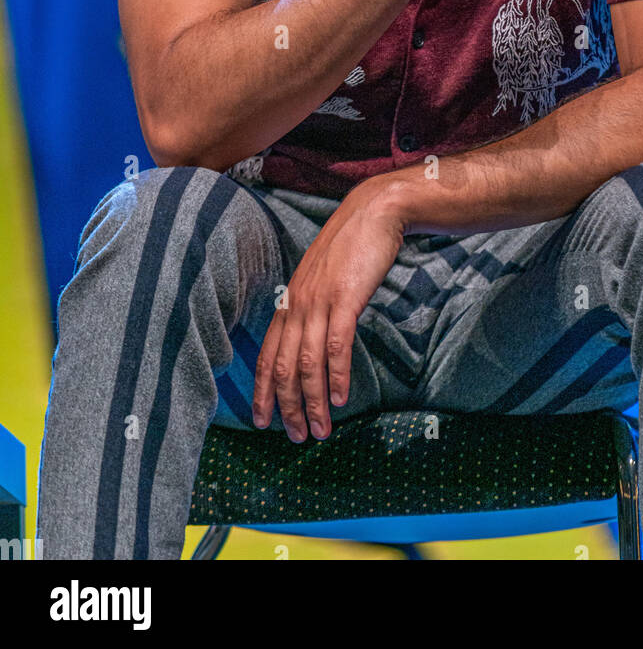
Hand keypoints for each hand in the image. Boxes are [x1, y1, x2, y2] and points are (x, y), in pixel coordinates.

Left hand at [252, 176, 405, 441]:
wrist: (374, 211)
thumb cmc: (352, 245)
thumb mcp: (323, 277)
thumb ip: (314, 306)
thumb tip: (314, 339)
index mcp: (290, 300)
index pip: (267, 354)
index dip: (262, 390)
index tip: (262, 421)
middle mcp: (297, 303)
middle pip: (284, 366)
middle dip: (287, 406)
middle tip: (296, 436)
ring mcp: (320, 301)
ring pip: (308, 363)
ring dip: (313, 401)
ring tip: (321, 430)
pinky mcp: (345, 298)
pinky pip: (336, 345)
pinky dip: (336, 376)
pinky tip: (340, 398)